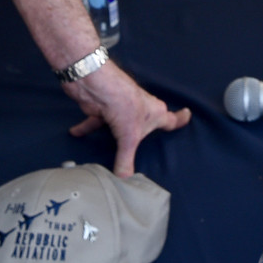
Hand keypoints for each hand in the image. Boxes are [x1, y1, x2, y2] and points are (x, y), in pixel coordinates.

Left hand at [63, 60, 191, 175]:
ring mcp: (121, 108)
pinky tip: (76, 134)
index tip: (187, 115)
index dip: (180, 119)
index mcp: (155, 113)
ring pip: (120, 124)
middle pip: (147, 121)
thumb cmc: (122, 104)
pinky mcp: (103, 109)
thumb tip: (124, 179)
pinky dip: (86, 128)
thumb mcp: (128, 137)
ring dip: (114, 134)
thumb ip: (126, 159)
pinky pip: (95, 122)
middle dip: (148, 128)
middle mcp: (140, 110)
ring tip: (110, 149)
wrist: (97, 83)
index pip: (172, 119)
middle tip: (149, 141)